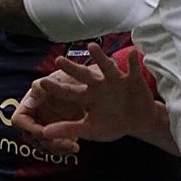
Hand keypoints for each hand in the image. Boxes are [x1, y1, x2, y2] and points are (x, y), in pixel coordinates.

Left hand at [12, 43, 162, 153]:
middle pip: (82, 75)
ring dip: (99, 57)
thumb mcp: (90, 130)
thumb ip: (69, 129)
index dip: (56, 88)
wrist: (138, 122)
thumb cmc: (112, 124)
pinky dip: (133, 62)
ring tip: (91, 47)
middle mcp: (97, 85)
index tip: (42, 82)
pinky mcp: (133, 80)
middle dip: (71, 68)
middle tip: (58, 60)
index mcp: (85, 96)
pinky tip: (132, 53)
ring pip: (106, 67)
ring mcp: (114, 81)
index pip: (67, 91)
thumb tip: (44, 133)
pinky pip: (133, 69)